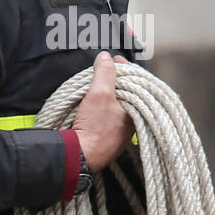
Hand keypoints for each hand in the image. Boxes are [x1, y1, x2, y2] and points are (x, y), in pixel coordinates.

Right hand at [73, 53, 134, 172]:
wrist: (78, 158)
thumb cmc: (93, 128)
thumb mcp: (99, 94)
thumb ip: (104, 72)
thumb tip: (105, 57)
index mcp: (137, 113)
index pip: (136, 82)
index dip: (123, 68)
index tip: (113, 59)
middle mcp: (131, 126)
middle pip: (126, 95)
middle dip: (115, 82)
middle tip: (103, 71)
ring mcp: (118, 136)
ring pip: (116, 108)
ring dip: (107, 97)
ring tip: (95, 87)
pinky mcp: (106, 144)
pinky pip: (107, 121)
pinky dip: (101, 111)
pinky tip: (91, 108)